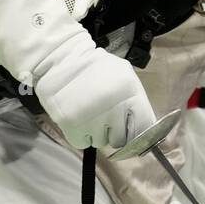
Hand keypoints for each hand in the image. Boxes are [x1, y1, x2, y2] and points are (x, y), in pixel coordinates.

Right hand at [34, 34, 155, 148]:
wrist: (61, 60)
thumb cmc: (95, 67)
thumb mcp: (123, 74)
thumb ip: (133, 99)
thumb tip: (142, 125)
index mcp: (130, 93)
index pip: (143, 127)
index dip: (136, 131)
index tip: (129, 131)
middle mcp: (114, 108)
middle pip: (120, 139)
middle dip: (113, 132)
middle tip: (104, 117)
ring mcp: (93, 119)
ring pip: (101, 142)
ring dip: (95, 132)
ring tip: (88, 113)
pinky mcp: (72, 126)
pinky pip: (83, 143)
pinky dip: (80, 135)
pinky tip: (78, 118)